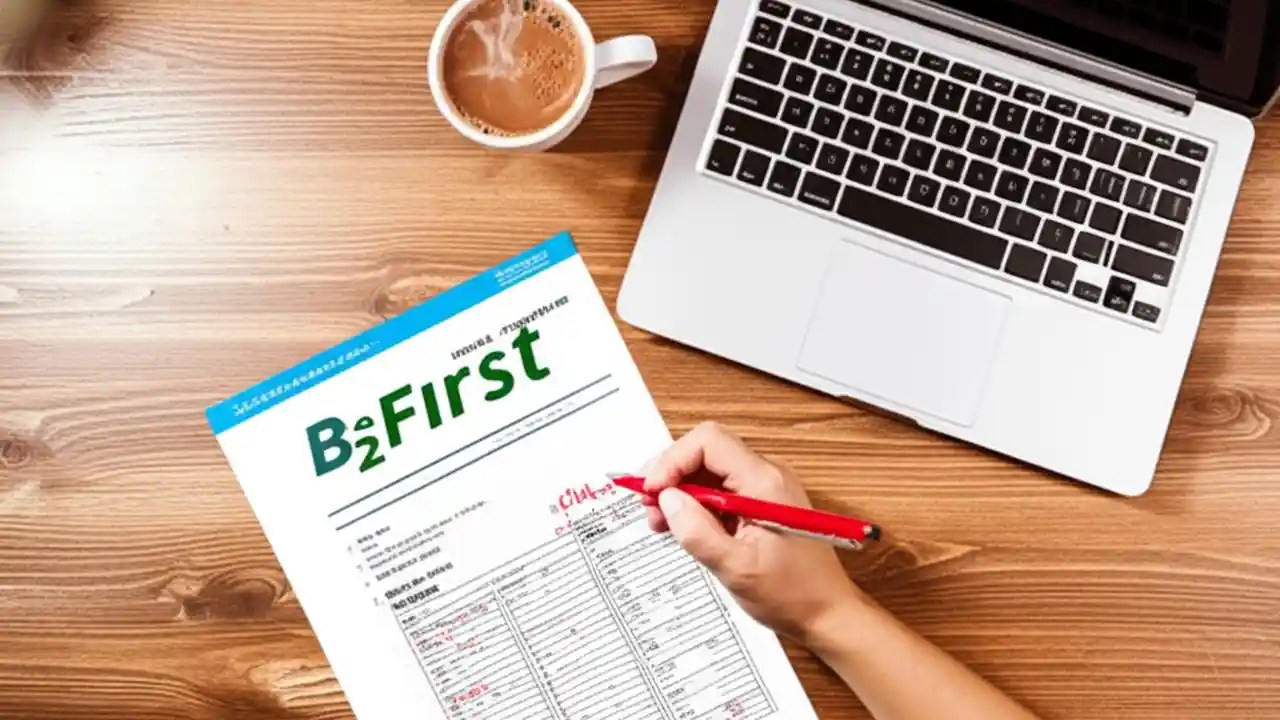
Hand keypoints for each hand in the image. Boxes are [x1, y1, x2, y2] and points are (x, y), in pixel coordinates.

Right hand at [643, 422, 862, 641]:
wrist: (828, 612)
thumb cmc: (794, 594)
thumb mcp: (737, 568)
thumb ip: (698, 531)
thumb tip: (667, 499)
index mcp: (765, 483)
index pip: (709, 442)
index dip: (673, 461)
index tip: (653, 491)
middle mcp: (768, 476)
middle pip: (706, 452)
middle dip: (672, 476)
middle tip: (651, 508)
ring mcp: (765, 488)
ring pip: (710, 471)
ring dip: (681, 492)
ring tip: (663, 522)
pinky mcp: (761, 502)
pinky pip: (721, 490)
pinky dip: (696, 504)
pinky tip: (684, 527)